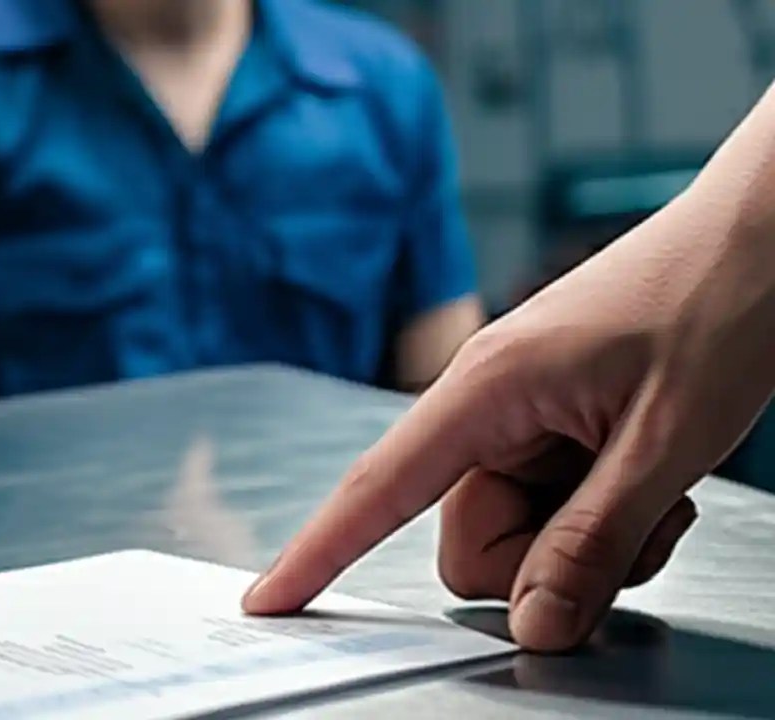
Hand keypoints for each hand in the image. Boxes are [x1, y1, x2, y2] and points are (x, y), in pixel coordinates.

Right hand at [242, 181, 774, 650]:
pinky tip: (652, 482)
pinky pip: (550, 508)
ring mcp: (522, 416)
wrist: (765, 233)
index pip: (378, 487)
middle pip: (468, 538)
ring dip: (585, 540)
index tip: (271, 600)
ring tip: (658, 492)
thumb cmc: (719, 298)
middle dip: (543, 560)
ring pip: (516, 532)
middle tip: (630, 527)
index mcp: (487, 389)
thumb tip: (533, 625)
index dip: (319, 552)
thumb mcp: (668, 441)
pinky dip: (599, 519)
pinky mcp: (554, 425)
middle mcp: (489, 403)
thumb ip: (594, 542)